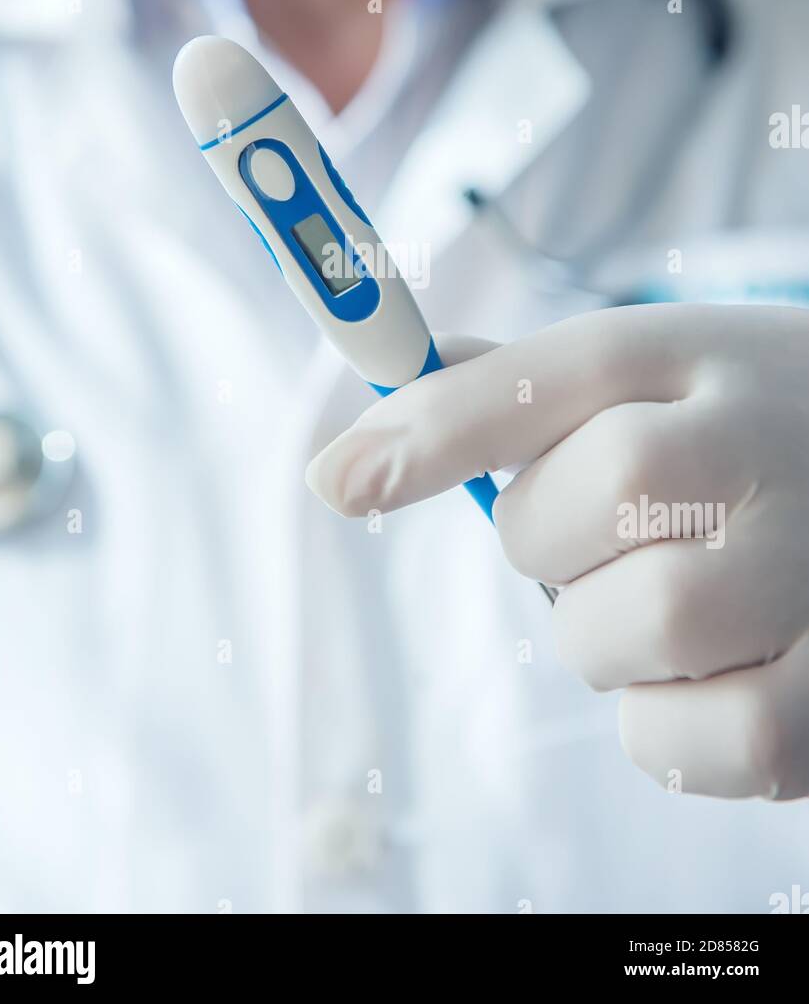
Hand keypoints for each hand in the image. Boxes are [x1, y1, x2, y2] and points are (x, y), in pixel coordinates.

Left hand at [306, 304, 808, 799]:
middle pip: (559, 515)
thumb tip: (365, 437)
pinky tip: (715, 673)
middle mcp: (762, 445)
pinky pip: (681, 741)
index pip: (550, 376)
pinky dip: (661, 727)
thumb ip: (524, 390)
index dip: (432, 428)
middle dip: (546, 542)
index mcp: (703, 356)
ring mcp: (807, 567)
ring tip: (678, 598)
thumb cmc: (757, 427)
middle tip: (617, 530)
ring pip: (607, 634)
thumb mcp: (665, 371)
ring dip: (601, 636)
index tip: (335, 482)